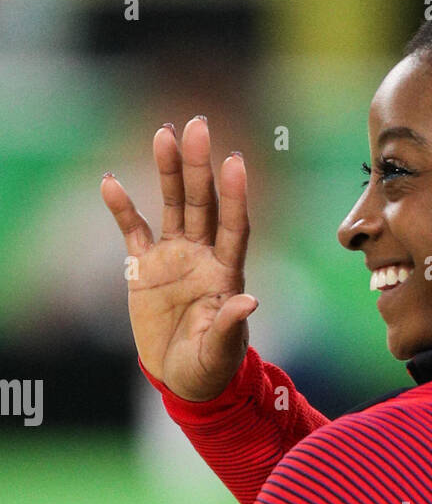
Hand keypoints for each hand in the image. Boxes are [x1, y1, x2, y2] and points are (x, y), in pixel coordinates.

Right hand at [101, 116, 257, 401]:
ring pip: (173, 205)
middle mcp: (203, 256)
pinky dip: (122, 208)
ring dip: (169, 171)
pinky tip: (110, 182)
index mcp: (227, 273)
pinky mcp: (144, 265)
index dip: (235, 196)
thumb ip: (230, 325)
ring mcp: (174, 256)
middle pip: (203, 204)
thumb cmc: (210, 368)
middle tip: (199, 126)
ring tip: (164, 133)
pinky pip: (132, 230)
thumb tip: (250, 300)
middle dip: (200, 167)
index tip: (235, 162)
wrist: (181, 378)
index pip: (235, 227)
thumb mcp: (220, 353)